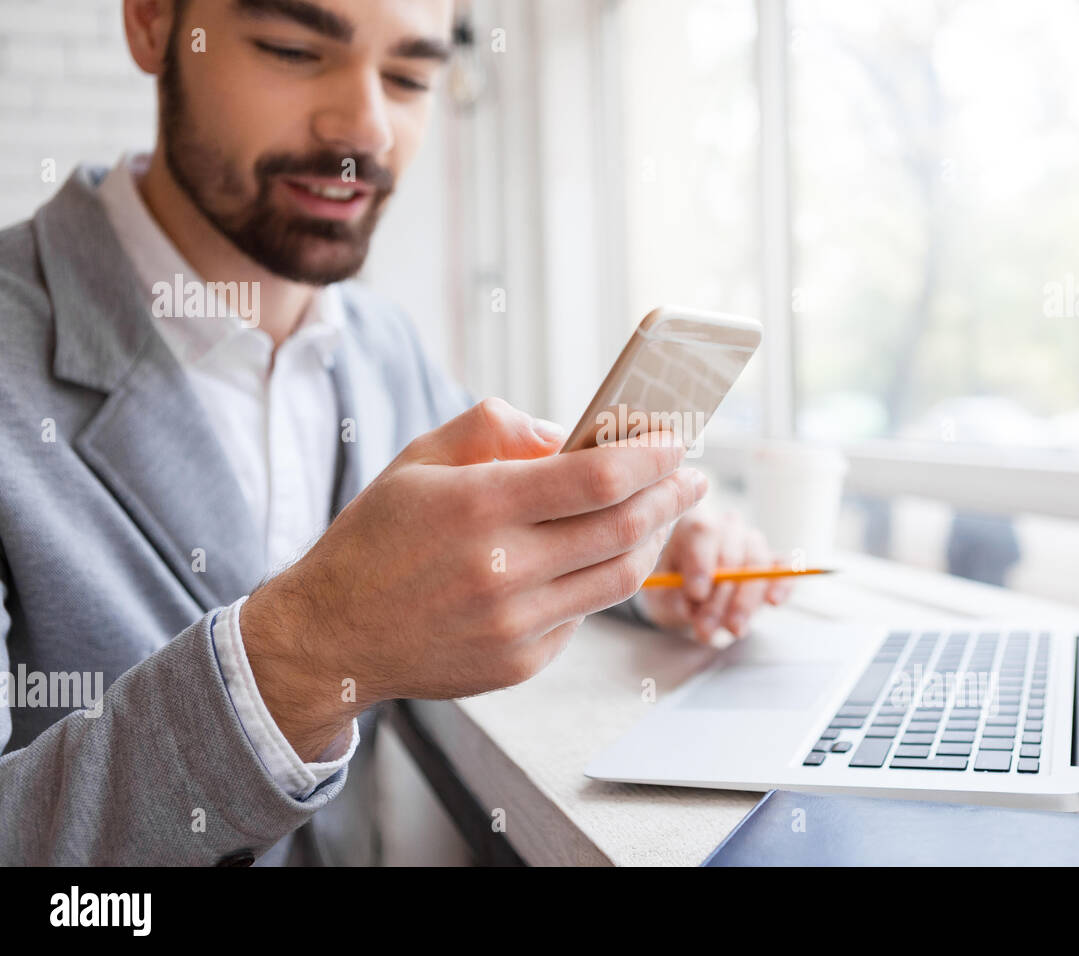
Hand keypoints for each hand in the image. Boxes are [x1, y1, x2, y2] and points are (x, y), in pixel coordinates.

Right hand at [241, 398, 706, 760]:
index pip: (598, 477)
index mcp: (478, 507)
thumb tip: (569, 434)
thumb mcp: (419, 459)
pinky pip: (584, 614)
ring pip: (619, 576)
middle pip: (624, 526)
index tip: (675, 438)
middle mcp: (502, 570)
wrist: (332, 635)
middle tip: (691, 476)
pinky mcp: (520, 663)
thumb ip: (495, 429)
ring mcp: (514, 625)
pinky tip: (597, 557)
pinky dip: (601, 579)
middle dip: (672, 495)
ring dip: (653, 539)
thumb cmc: (377, 538)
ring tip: (662, 512)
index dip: (650, 453)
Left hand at [635, 508, 793, 642]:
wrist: (689, 602)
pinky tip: (773, 601)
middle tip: (707, 627)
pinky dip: (782, 584)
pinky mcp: (773, 563)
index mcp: (692, 525)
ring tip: (732, 629)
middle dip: (721, 596)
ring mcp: (752, 543)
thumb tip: (689, 606)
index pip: (702, 531)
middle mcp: (726, 527)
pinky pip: (784, 569)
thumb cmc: (671, 592)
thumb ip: (672, 600)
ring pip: (757, 563)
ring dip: (745, 601)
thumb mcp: (660, 597)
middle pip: (732, 552)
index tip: (696, 594)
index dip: (702, 563)